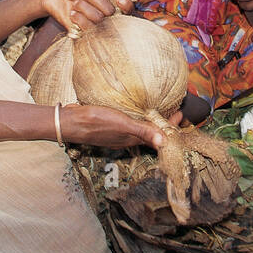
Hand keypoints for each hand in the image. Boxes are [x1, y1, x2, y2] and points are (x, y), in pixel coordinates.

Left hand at [38, 0, 132, 31]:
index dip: (126, 5)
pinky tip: (72, 12)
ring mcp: (93, 23)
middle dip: (96, 0)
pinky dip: (79, 18)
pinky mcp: (82, 32)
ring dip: (85, 8)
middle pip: (111, 12)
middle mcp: (103, 13)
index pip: (126, 8)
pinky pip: (88, 29)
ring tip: (75, 2)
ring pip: (98, 19)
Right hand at [57, 104, 171, 148]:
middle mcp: (127, 137)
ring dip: (151, 121)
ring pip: (139, 129)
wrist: (70, 122)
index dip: (171, 129)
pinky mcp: (109, 125)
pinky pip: (128, 123)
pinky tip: (135, 110)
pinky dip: (137, 118)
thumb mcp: (122, 124)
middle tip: (174, 112)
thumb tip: (165, 142)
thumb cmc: (96, 122)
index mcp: (132, 138)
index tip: (182, 116)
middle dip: (163, 125)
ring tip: (159, 111)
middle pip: (150, 134)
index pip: (157, 137)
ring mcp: (117, 132)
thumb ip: (142, 131)